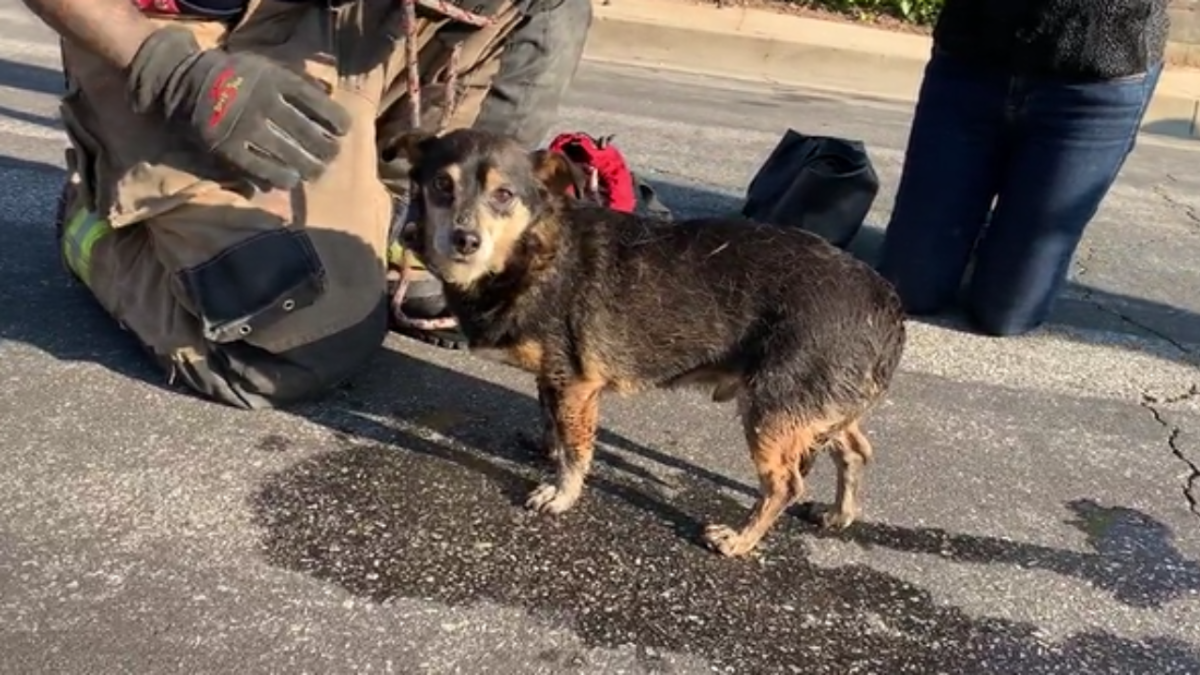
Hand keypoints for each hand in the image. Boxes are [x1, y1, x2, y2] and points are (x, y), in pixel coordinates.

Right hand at [125, 26, 351, 189]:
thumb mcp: (266, 67)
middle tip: (331, 156)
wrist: (184, 80)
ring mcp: (243, 126)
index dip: (334, 119)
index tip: (344, 130)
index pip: (315, 102)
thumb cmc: (236, 76)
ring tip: (316, 172)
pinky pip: (259, 167)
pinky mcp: (226, 146)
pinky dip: (279, 177)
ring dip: (308, 167)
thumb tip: (330, 97)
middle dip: (325, 149)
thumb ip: (297, 82)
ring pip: (287, 153)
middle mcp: (261, 102)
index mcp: (274, 79)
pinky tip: (291, 180)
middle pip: (305, 133)